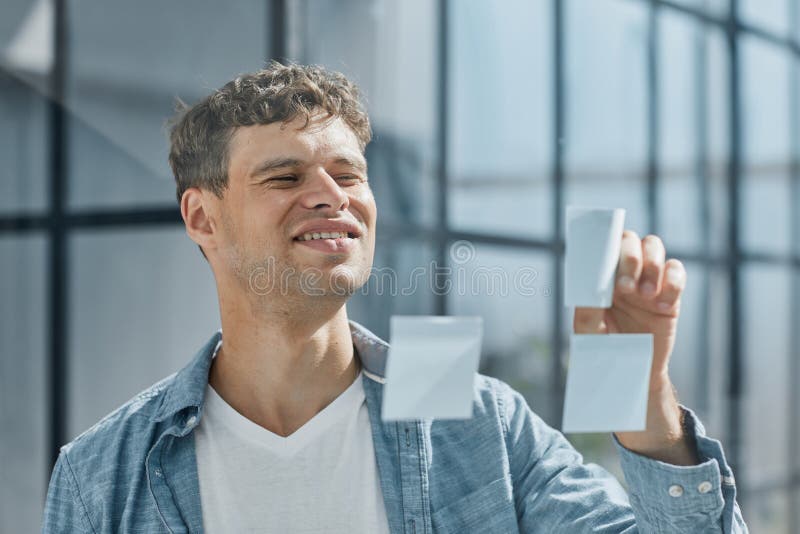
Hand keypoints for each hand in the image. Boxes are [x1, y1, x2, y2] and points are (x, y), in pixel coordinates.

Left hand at [573, 231, 698, 464]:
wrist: (632, 371)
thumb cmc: (604, 348)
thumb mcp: (588, 331)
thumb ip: (587, 307)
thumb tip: (588, 285)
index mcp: (603, 275)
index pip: (608, 244)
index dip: (610, 245)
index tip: (608, 263)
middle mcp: (626, 272)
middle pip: (633, 240)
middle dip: (630, 257)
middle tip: (625, 286)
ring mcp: (649, 280)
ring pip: (655, 247)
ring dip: (652, 266)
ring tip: (644, 295)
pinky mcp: (670, 294)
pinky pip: (677, 272)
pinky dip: (672, 282)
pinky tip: (662, 304)